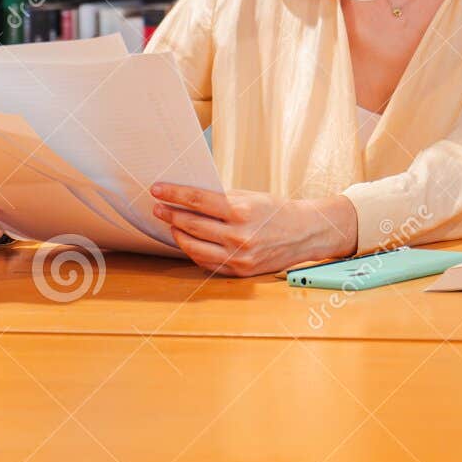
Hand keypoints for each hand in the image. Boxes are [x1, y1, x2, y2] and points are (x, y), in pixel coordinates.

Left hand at [150, 182, 357, 275]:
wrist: (305, 233)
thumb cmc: (277, 210)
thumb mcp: (251, 197)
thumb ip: (221, 198)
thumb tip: (188, 196)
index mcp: (241, 211)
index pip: (197, 200)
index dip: (174, 194)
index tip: (157, 189)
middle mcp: (238, 236)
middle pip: (191, 224)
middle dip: (170, 213)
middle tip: (158, 206)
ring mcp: (237, 257)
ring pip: (193, 246)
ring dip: (177, 233)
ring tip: (171, 223)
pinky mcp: (238, 272)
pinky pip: (206, 262)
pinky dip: (193, 250)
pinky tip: (188, 240)